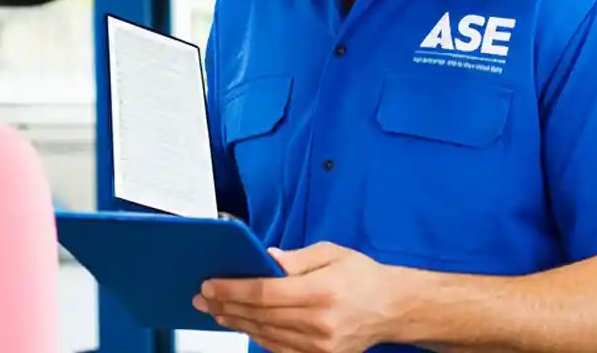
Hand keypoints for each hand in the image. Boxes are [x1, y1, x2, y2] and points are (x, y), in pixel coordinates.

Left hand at [194, 241, 402, 352]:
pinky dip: (257, 336)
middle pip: (261, 316)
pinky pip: (279, 348)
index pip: (266, 293)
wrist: (393, 309)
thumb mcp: (332, 253)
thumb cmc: (363, 276)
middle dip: (227, 306)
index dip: (233, 290)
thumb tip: (264, 258)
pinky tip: (243, 324)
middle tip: (203, 297)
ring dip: (237, 322)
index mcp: (323, 291)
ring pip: (266, 334)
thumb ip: (296, 258)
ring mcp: (319, 346)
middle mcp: (320, 322)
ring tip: (217, 310)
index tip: (211, 284)